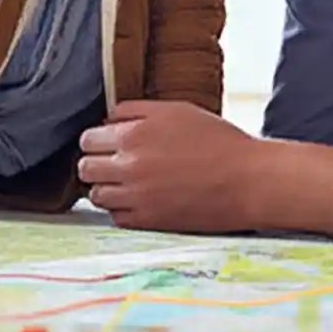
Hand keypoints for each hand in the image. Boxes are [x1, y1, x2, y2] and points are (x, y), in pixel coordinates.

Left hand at [77, 100, 257, 232]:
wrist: (248, 180)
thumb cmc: (218, 141)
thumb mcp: (176, 110)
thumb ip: (135, 111)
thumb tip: (106, 120)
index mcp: (133, 134)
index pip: (87, 139)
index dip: (96, 140)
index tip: (107, 144)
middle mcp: (129, 165)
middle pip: (85, 167)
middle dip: (95, 163)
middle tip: (113, 163)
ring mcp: (136, 196)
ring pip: (96, 194)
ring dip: (106, 187)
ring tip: (126, 183)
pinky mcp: (148, 221)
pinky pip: (115, 217)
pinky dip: (122, 209)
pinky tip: (139, 200)